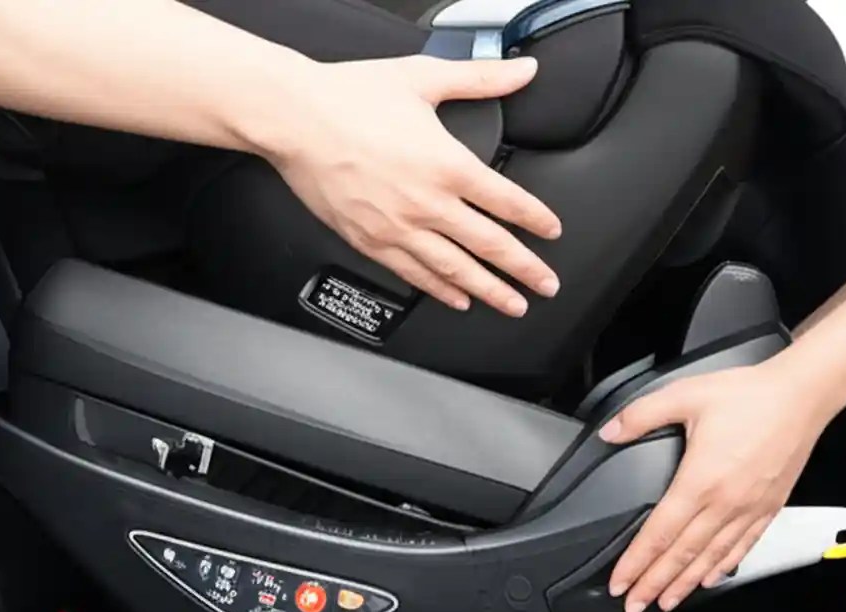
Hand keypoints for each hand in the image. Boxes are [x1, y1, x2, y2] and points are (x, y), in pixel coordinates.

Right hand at [262, 55, 561, 316]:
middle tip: (546, 285)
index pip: (508, 202)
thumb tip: (521, 72)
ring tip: (512, 305)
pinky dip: (440, 290)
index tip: (552, 232)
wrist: (294, 119)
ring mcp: (398, 228)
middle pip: (491, 245)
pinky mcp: (369, 241)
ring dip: (489, 291)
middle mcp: (427, 204)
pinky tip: (455, 299)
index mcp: (447, 165)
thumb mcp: (423, 78)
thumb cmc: (348, 98)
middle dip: (525, 270)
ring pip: (456, 270)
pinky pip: (413, 274)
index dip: (536, 220)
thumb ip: (480, 78)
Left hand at [598, 362, 833, 611]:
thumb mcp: (685, 395)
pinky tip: (711, 578)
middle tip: (634, 605)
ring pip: (711, 557)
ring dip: (685, 583)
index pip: (659, 533)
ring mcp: (749, 509)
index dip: (636, 562)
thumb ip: (641, 415)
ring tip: (666, 602)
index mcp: (700, 480)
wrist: (802, 396)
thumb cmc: (749, 395)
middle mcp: (725, 503)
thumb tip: (609, 431)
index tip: (620, 582)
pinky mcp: (769, 507)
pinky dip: (723, 566)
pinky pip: (743, 546)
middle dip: (654, 584)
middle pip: (682, 554)